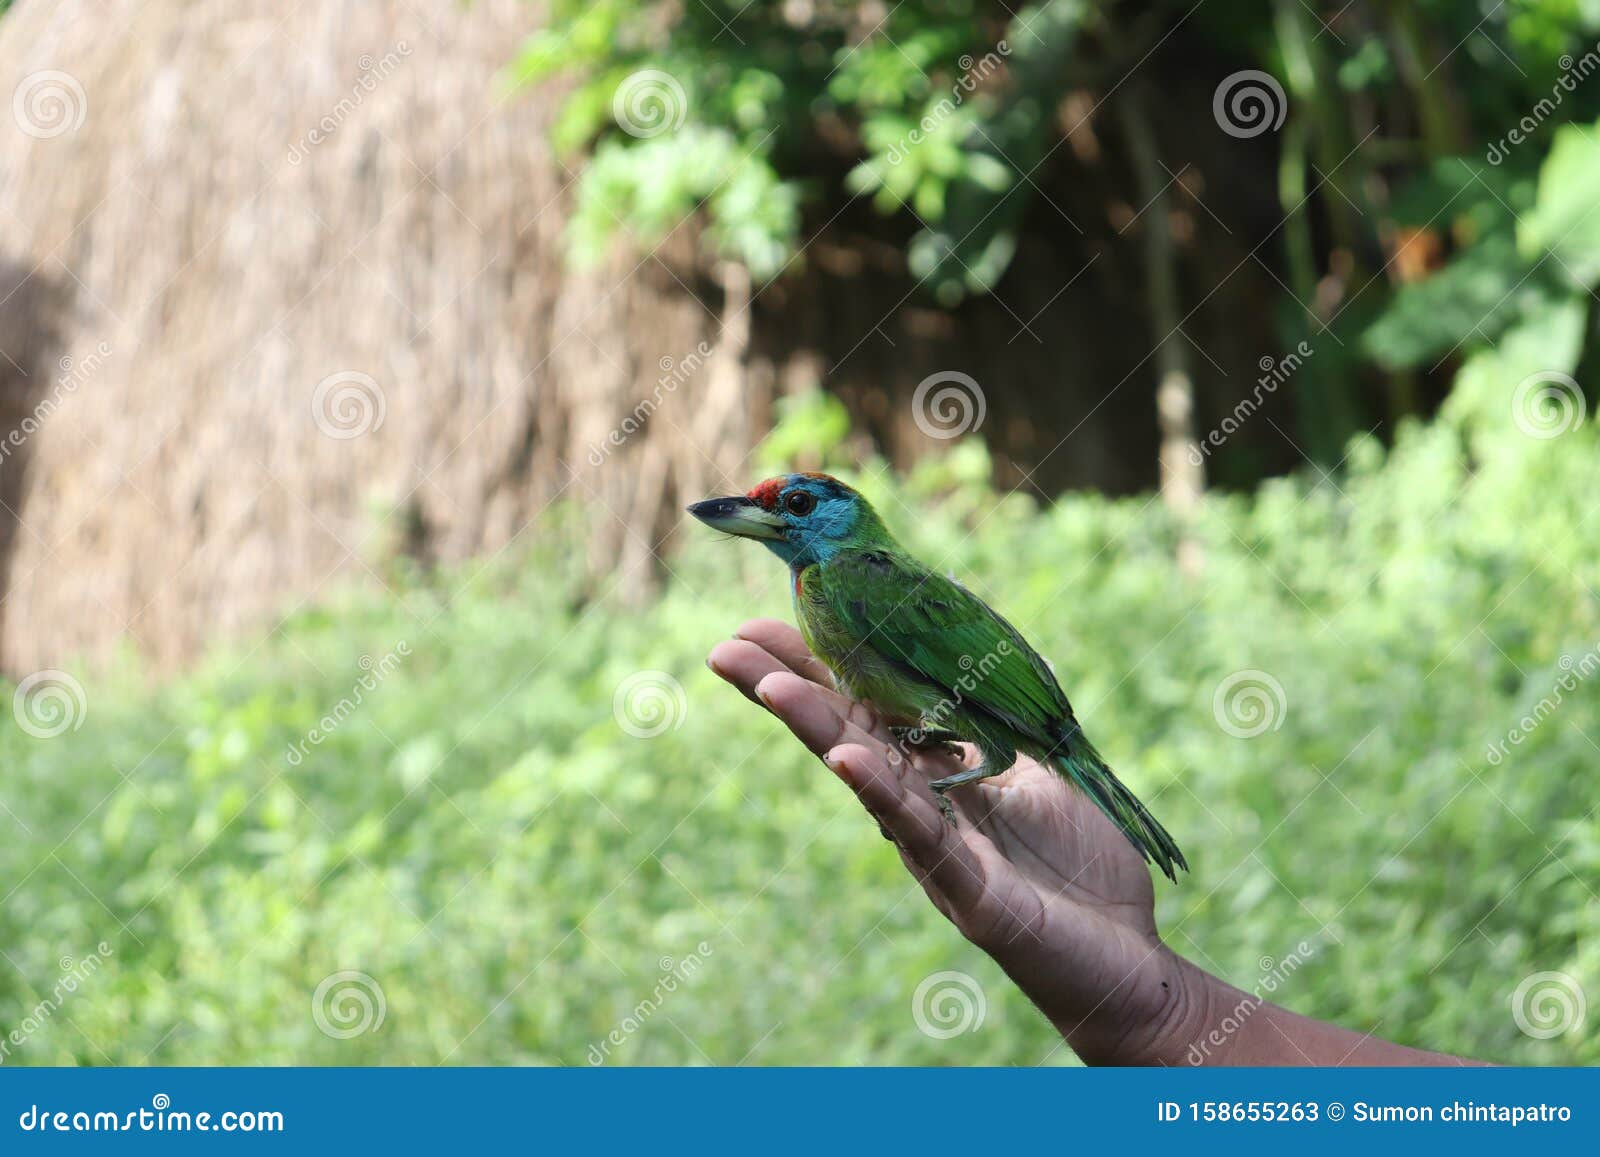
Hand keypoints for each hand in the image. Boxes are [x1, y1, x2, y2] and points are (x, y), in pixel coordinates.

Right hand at [708, 618, 1202, 1064]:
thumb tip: (968, 641)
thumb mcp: (1036, 768)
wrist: (1123, 958)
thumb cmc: (1076, 863)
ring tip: (770, 688)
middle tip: (724, 649)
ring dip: (816, 732)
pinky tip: (847, 761)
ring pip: (867, 782)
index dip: (812, 668)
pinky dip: (883, 796)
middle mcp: (919, 811)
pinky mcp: (972, 896)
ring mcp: (937, 854)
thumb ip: (995, 717)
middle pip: (841, 737)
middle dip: (783, 691)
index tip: (757, 624)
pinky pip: (923, 839)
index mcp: (932, 775)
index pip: (861, 709)